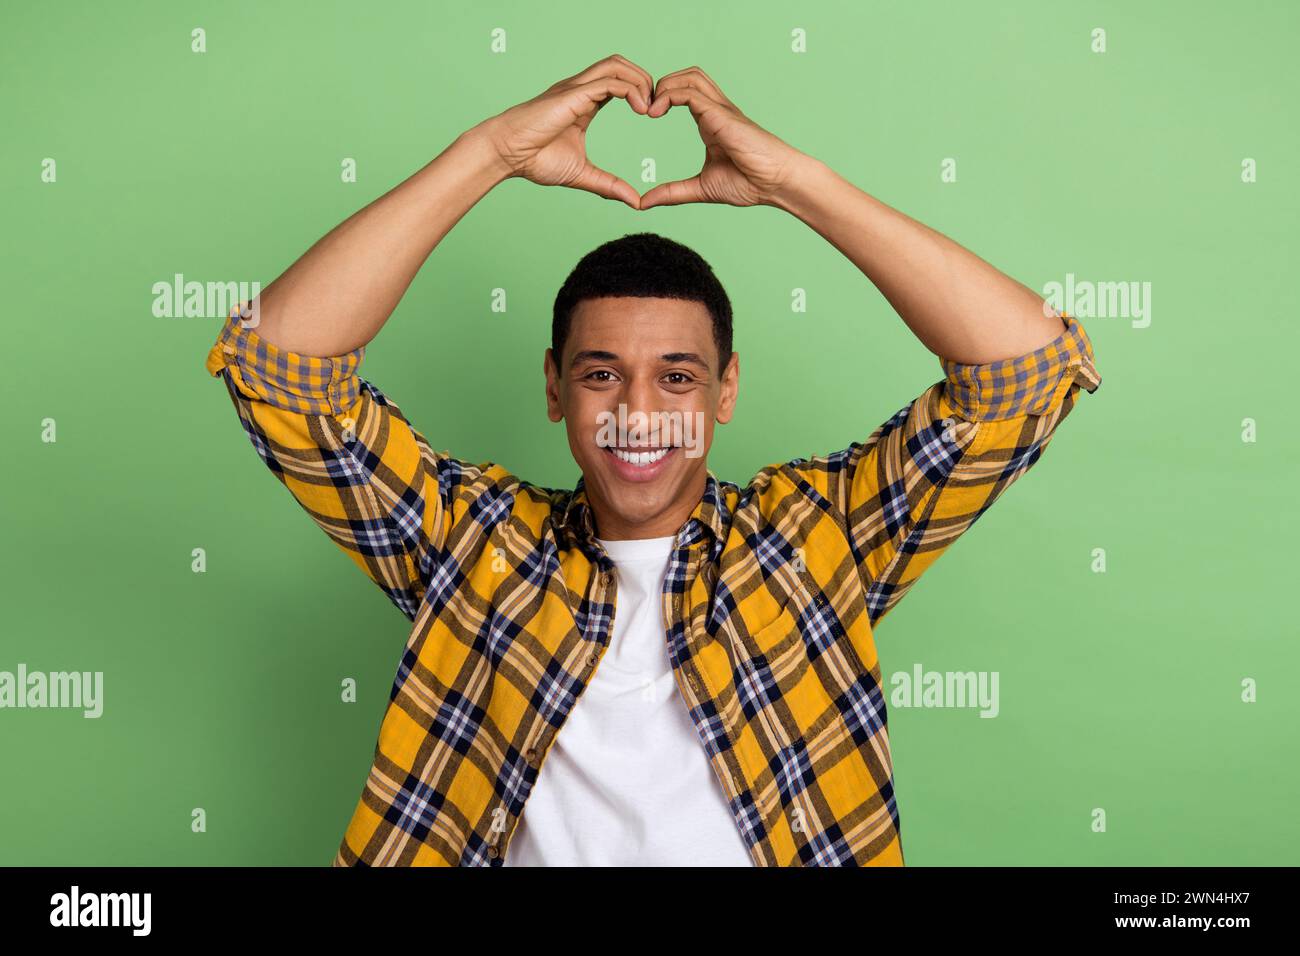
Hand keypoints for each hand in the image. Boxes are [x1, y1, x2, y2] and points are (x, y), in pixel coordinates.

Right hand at [477, 54, 651, 208]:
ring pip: (616, 65)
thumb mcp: (582, 175)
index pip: (619, 82)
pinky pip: (609, 81)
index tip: (653, 115)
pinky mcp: (572, 94)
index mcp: (584, 102)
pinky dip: (630, 90)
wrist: (507, 154)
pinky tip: (640, 109)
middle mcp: (580, 89)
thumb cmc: (534, 160)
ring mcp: (576, 88)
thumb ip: (609, 185)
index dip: (640, 92)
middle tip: (657, 108)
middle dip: (645, 80)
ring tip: (650, 107)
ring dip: (640, 80)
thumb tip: (634, 202)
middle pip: (620, 65)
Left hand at [639, 66, 806, 208]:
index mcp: (711, 123)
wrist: (777, 183)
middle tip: (644, 108)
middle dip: (661, 84)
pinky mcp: (721, 115)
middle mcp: (716, 111)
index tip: (645, 116)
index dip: (662, 97)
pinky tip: (655, 113)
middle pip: (687, 76)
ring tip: (649, 109)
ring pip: (690, 77)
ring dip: (664, 86)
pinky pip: (691, 93)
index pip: (684, 93)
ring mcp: (720, 110)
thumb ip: (672, 193)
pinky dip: (669, 96)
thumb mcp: (701, 189)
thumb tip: (644, 203)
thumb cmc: (750, 183)